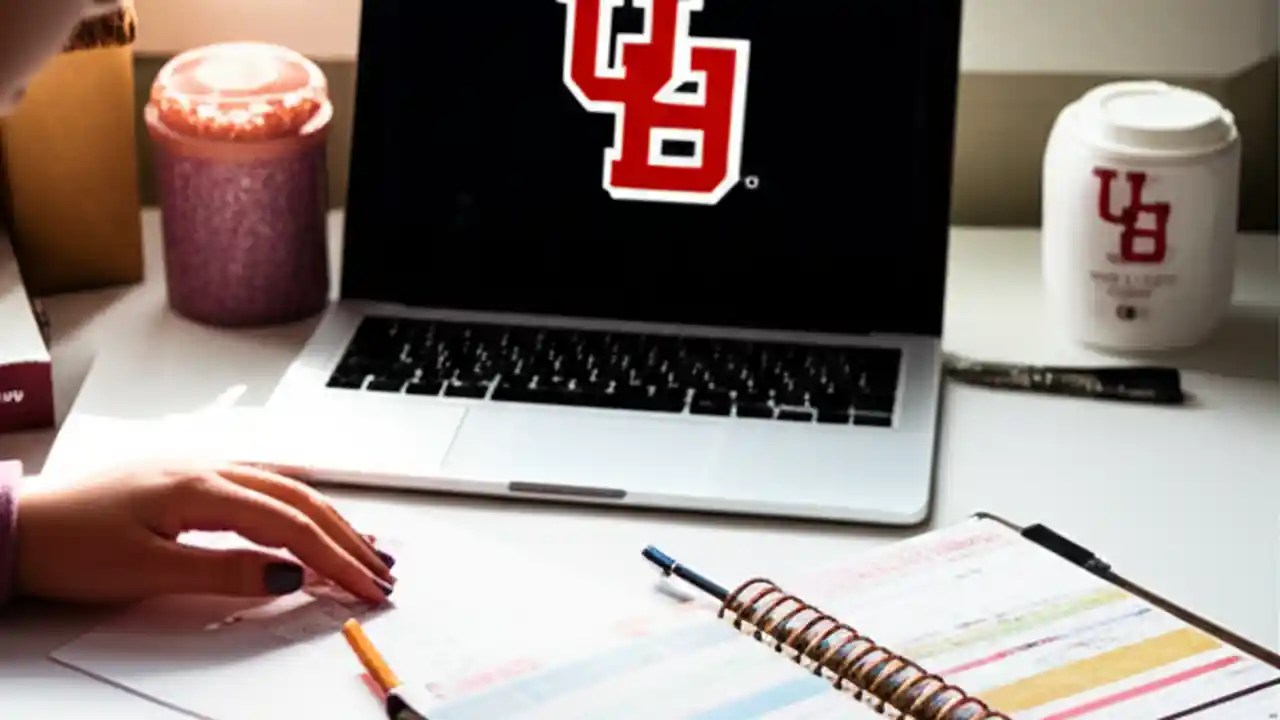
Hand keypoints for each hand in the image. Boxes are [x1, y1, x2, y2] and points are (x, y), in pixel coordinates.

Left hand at [15, 463, 395, 603]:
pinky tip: (314, 513)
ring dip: (331, 519)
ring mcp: (204, 469)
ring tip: (367, 546)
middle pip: (301, 503)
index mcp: (203, 488)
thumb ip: (224, 572)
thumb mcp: (147, 570)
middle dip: (348, 539)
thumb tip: (287, 577)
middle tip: (383, 572)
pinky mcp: (193, 479)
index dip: (335, 559)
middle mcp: (211, 469)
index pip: (291, 526)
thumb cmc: (71, 544)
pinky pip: (265, 486)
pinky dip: (301, 505)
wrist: (21, 522)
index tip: (366, 587)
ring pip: (288, 490)